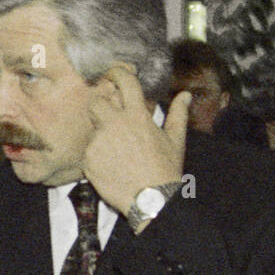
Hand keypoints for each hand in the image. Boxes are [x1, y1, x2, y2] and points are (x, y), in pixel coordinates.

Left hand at [82, 65, 188, 214]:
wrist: (150, 201)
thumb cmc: (164, 170)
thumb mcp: (175, 140)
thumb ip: (177, 114)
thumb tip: (185, 96)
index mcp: (137, 115)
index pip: (124, 82)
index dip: (116, 74)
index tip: (113, 75)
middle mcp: (115, 124)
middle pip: (96, 103)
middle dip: (100, 108)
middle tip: (108, 120)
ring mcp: (99, 142)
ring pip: (92, 130)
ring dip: (101, 137)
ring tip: (116, 153)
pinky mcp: (89, 160)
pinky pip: (89, 152)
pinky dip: (97, 158)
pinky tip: (111, 168)